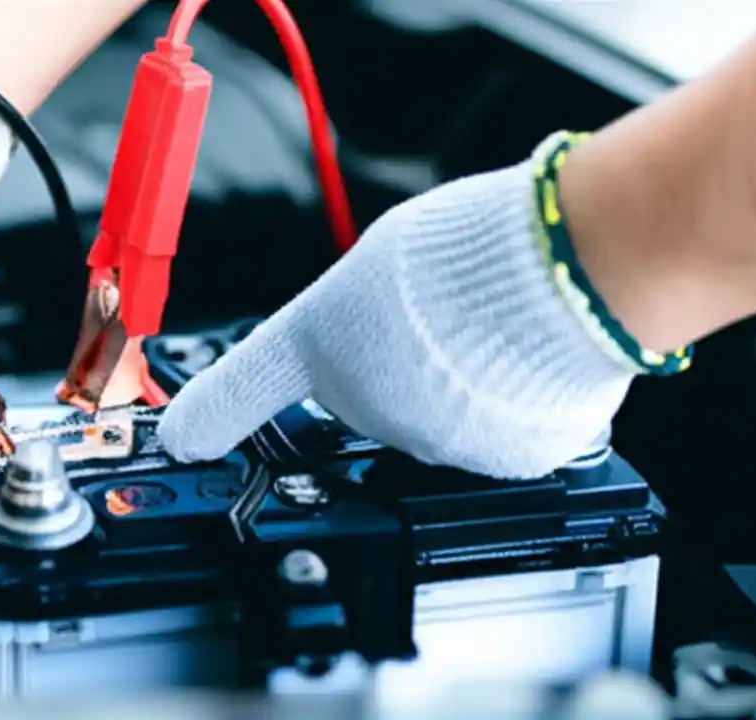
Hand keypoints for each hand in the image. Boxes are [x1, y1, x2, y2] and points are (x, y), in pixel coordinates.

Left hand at [157, 161, 634, 479]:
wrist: (574, 271)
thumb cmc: (482, 244)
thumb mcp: (384, 258)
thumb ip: (359, 307)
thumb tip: (368, 326)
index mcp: (323, 338)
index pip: (243, 384)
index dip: (206, 416)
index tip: (181, 440)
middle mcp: (364, 400)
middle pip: (364, 395)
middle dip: (392, 363)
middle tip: (433, 318)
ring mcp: (428, 439)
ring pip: (429, 415)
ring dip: (448, 383)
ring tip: (485, 331)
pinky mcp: (495, 462)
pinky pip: (486, 435)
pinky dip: (500, 406)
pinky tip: (518, 364)